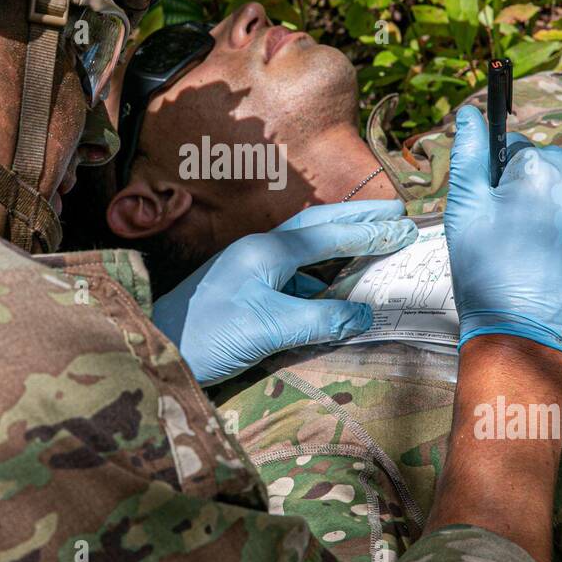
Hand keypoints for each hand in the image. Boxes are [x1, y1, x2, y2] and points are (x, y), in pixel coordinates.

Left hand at [153, 200, 416, 385]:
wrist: (157, 347)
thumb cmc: (206, 335)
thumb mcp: (269, 329)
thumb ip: (319, 320)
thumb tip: (365, 316)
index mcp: (266, 251)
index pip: (328, 234)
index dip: (369, 232)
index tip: (403, 225)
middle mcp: (258, 251)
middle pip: (317, 228)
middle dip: (358, 222)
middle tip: (396, 215)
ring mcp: (249, 269)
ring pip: (305, 254)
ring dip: (340, 252)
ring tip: (375, 253)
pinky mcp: (244, 291)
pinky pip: (292, 278)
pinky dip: (319, 282)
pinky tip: (332, 298)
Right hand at [445, 105, 561, 368]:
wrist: (524, 340)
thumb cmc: (485, 274)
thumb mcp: (463, 212)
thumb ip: (468, 155)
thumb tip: (469, 114)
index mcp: (541, 172)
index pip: (521, 148)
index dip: (501, 176)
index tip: (493, 207)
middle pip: (553, 169)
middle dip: (532, 190)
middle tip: (509, 232)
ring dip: (555, 214)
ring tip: (531, 253)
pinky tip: (552, 266)